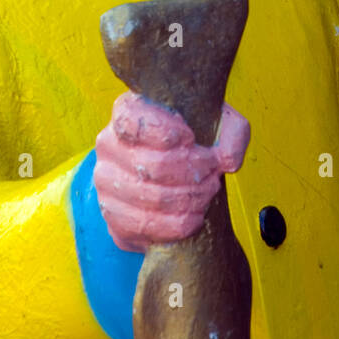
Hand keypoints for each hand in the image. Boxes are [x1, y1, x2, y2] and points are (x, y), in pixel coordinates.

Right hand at [93, 93, 249, 252]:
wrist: (177, 175)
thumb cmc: (195, 142)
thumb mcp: (221, 124)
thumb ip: (233, 134)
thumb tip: (226, 160)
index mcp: (127, 111)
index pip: (135, 121)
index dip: (168, 133)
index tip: (192, 139)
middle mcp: (108, 145)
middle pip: (153, 165)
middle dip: (194, 173)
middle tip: (212, 175)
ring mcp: (105, 184)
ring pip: (152, 198)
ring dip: (190, 199)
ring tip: (206, 193)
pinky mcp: (113, 218)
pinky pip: (145, 227)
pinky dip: (177, 224)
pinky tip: (193, 215)